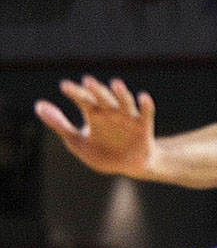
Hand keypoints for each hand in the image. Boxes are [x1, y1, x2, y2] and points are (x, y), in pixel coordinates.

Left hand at [35, 76, 155, 178]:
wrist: (129, 166)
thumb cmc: (102, 152)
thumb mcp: (77, 141)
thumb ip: (59, 124)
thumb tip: (38, 106)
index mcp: (94, 114)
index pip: (84, 99)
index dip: (75, 93)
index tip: (65, 87)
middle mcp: (111, 112)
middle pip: (103, 98)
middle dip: (96, 90)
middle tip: (87, 82)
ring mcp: (128, 118)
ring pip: (125, 102)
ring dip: (121, 93)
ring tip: (116, 84)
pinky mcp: (144, 126)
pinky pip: (146, 114)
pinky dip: (145, 106)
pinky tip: (143, 98)